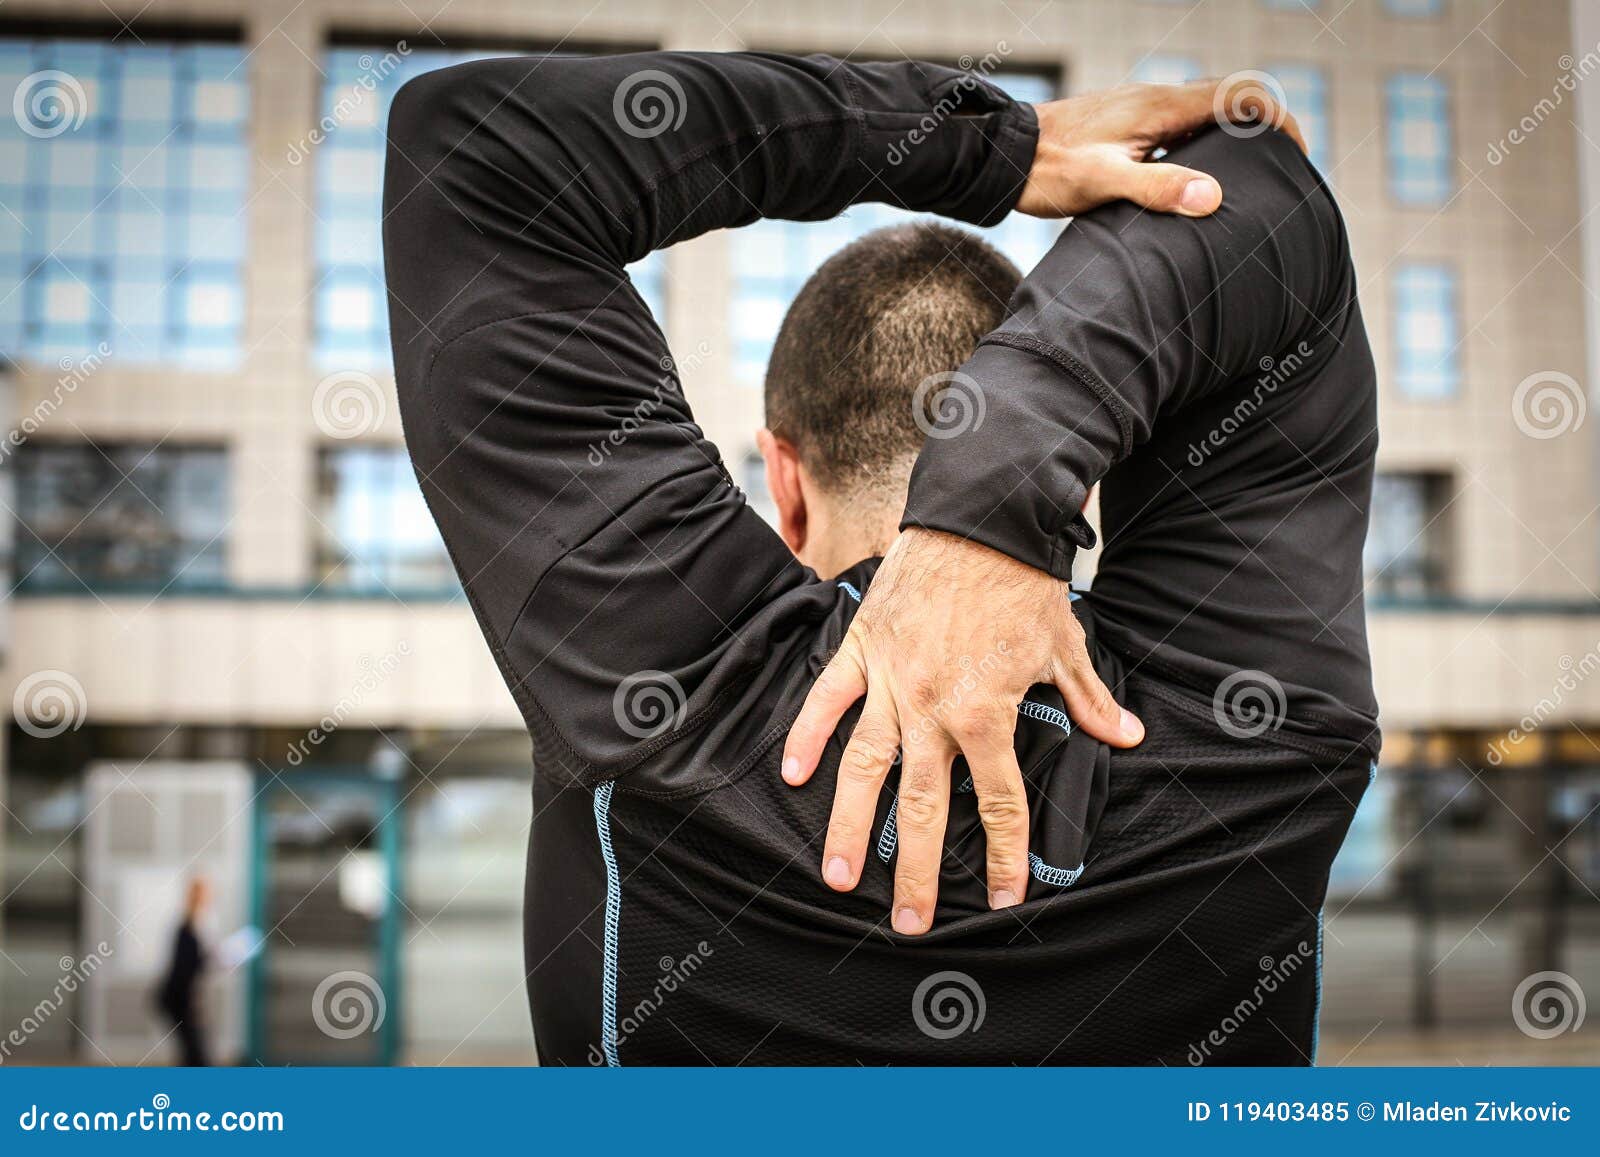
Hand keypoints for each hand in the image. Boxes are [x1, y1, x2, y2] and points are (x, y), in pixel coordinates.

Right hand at [781, 530, 1143, 934]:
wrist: (979, 517)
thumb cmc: (1023, 581)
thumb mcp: (1065, 645)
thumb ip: (1089, 700)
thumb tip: (1127, 736)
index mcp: (988, 714)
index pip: (1000, 804)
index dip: (1007, 857)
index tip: (1006, 899)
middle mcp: (934, 710)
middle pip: (924, 807)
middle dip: (919, 872)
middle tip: (909, 924)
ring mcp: (891, 682)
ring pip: (865, 768)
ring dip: (852, 826)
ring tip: (838, 876)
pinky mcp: (862, 649)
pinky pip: (828, 700)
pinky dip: (807, 734)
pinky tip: (792, 774)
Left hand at [1016, 75, 1306, 218]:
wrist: (1006, 155)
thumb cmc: (1050, 170)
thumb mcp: (1104, 184)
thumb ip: (1158, 188)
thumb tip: (1213, 197)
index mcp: (1162, 106)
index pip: (1240, 97)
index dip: (1279, 120)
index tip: (1299, 153)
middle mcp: (1156, 100)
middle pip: (1229, 102)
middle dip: (1264, 130)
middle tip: (1285, 171)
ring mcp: (1141, 111)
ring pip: (1203, 115)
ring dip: (1233, 139)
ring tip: (1250, 180)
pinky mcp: (1127, 126)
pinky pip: (1179, 128)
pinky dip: (1203, 147)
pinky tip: (1195, 182)